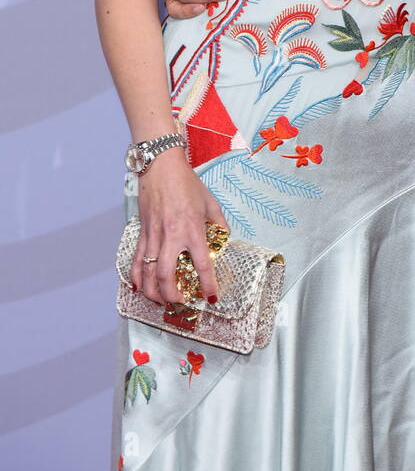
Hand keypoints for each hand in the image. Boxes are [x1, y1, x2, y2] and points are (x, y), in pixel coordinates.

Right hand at [131, 148, 230, 306]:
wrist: (161, 167)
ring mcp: (153, 236)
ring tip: (162, 302)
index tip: (211, 298)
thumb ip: (219, 224)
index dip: (207, 285)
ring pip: (147, 273)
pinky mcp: (142, 233)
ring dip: (153, 292)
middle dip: (172, 296)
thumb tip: (222, 241)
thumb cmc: (187, 183)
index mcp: (191, 230)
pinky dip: (136, 277)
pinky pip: (136, 260)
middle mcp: (170, 236)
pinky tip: (139, 288)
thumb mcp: (210, 203)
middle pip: (166, 276)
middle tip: (181, 303)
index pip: (201, 265)